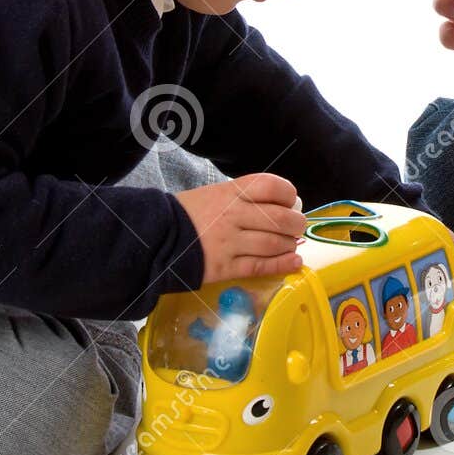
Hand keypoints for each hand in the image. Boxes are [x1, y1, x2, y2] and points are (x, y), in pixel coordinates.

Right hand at [175, 173, 305, 285]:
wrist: (157, 237)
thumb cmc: (190, 214)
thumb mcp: (216, 193)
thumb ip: (246, 198)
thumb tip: (284, 206)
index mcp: (231, 192)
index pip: (272, 186)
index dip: (289, 194)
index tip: (291, 201)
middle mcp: (233, 215)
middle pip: (279, 218)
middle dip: (296, 223)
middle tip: (296, 227)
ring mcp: (230, 242)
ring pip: (273, 244)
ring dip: (289, 245)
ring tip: (290, 244)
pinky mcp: (225, 267)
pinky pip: (261, 266)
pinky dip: (282, 264)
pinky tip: (294, 262)